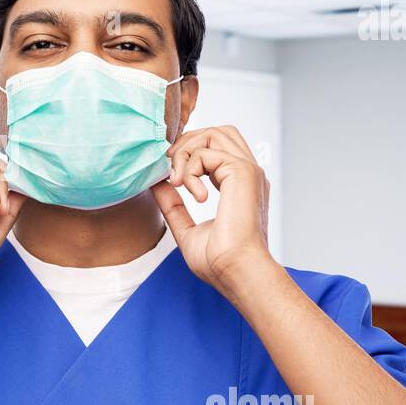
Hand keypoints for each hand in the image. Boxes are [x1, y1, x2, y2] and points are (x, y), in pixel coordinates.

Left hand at [151, 126, 271, 292]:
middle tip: (171, 172)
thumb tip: (157, 183)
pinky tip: (187, 191)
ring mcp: (248, 170)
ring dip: (185, 152)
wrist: (236, 272)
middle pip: (218, 132)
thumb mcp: (185, 229)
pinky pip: (206, 152)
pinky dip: (189, 168)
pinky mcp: (242, 171)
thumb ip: (173, 204)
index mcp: (240, 186)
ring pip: (213, 134)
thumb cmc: (218, 262)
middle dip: (187, 143)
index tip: (170, 176)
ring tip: (177, 181)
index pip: (217, 148)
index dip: (190, 152)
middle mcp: (247, 174)